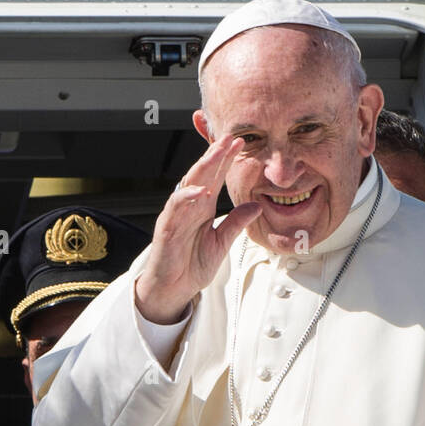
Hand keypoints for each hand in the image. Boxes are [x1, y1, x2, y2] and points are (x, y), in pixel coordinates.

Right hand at [135, 133, 261, 323]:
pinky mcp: (167, 227)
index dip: (227, 160)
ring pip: (190, 183)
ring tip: (218, 152)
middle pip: (203, 173)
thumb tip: (256, 205)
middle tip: (231, 136)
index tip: (241, 143)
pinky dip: (189, 197)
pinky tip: (203, 189)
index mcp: (202, 208)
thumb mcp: (222, 243)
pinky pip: (177, 207)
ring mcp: (177, 215)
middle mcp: (189, 206)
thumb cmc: (191, 265)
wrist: (173, 289)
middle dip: (216, 154)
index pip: (215, 177)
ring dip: (204, 166)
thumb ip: (236, 223)